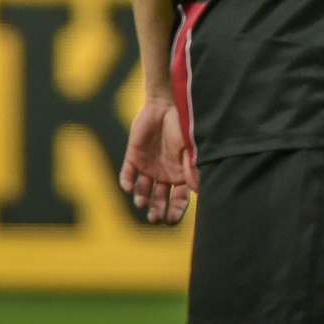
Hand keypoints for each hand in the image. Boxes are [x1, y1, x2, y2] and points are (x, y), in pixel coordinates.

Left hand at [118, 95, 193, 224]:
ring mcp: (148, 167)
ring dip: (142, 198)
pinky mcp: (133, 157)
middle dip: (158, 210)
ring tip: (142, 202)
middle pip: (160, 199)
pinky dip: (127, 182)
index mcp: (180, 175)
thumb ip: (192, 168)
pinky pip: (127, 174)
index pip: (179, 199)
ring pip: (143, 190)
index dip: (176, 211)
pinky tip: (128, 187)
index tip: (172, 220)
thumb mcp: (190, 148)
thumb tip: (197, 190)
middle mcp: (164, 174)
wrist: (166, 104)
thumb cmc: (182, 126)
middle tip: (155, 218)